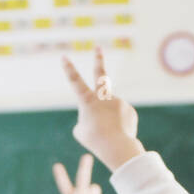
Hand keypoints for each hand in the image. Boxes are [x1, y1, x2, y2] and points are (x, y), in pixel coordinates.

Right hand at [61, 47, 144, 171]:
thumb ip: (88, 118)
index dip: (69, 69)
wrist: (117, 146)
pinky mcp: (129, 110)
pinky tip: (118, 133)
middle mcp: (104, 97)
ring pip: (110, 111)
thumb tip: (101, 114)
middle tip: (98, 47)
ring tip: (107, 133)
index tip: (64, 56)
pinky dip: (118, 126)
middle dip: (98, 60)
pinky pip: (121, 117)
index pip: (75, 82)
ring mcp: (119, 101)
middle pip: (100, 75)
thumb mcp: (81, 131)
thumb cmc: (94, 140)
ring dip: (108, 122)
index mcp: (87, 101)